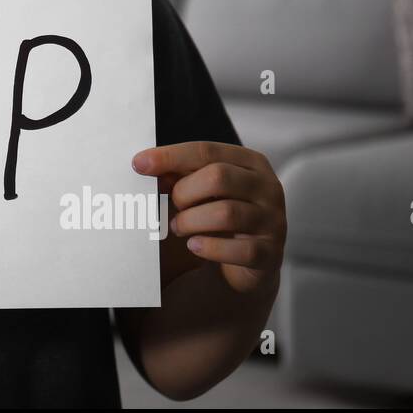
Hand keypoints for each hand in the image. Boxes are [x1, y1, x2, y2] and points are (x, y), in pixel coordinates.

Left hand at [132, 141, 285, 294]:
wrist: (245, 261)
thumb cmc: (216, 215)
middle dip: (184, 193)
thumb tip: (146, 165)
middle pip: (218, 177)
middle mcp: (268, 188)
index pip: (206, 151)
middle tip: (174, 206)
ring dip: (190, 221)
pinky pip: (238, 249)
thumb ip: (178, 174)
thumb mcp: (199, 189)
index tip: (139, 163)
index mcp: (250, 163)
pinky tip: (194, 246)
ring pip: (225, 213)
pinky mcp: (270, 254)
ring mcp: (273, 221)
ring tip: (179, 227)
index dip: (170, 156)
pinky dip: (208, 248)